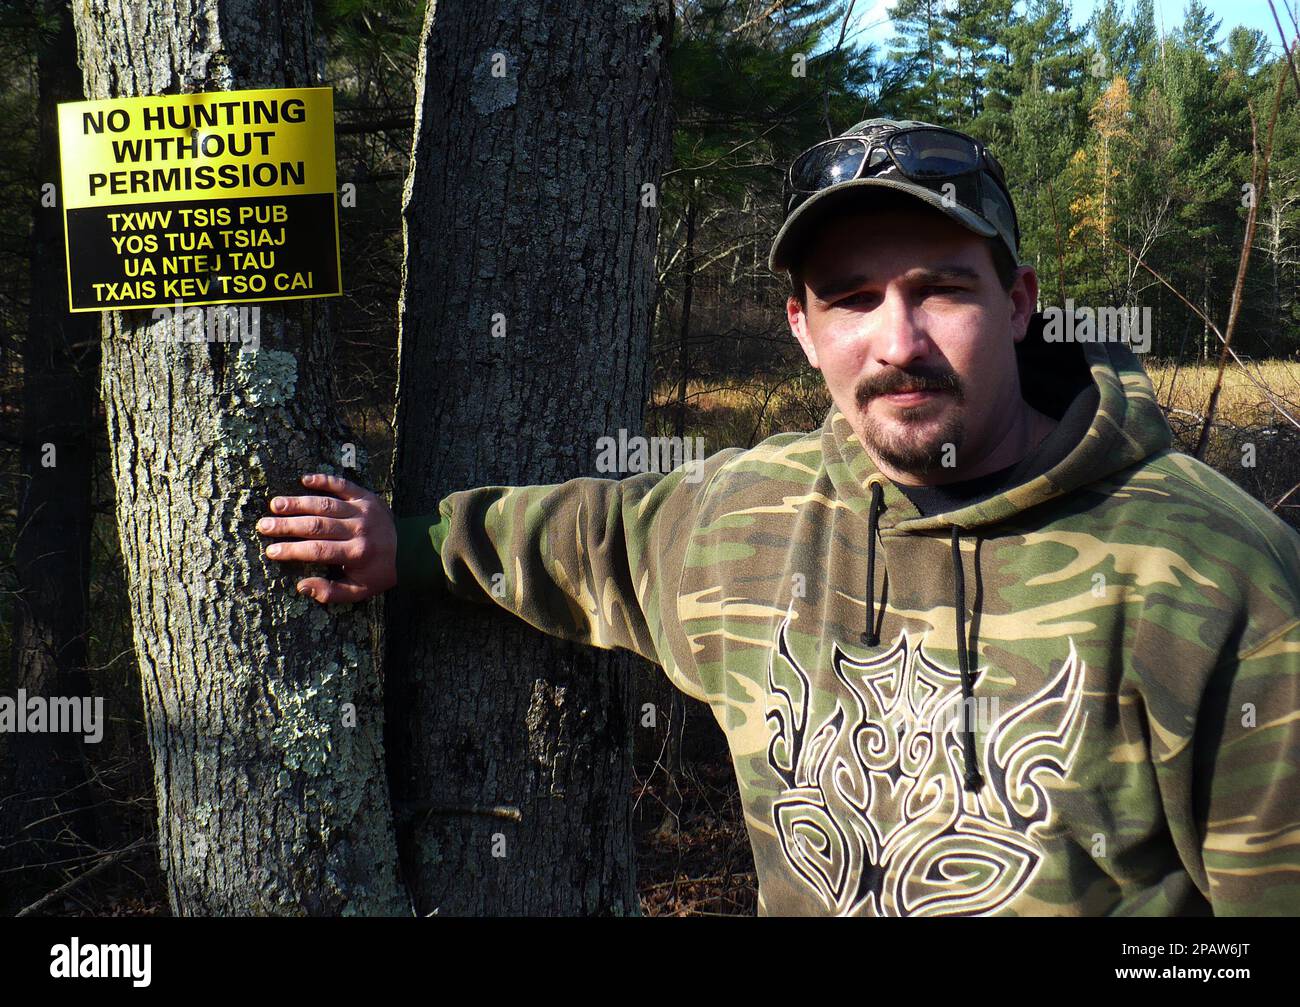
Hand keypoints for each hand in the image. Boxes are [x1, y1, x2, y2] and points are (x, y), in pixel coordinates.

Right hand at [257, 473, 396, 603]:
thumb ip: (330, 592)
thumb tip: (301, 586)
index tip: (271, 551)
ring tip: (275, 504)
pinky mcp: (367, 496)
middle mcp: (359, 530)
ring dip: (298, 503)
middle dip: (287, 526)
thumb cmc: (379, 572)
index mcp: (356, 554)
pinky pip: (343, 484)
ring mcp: (363, 511)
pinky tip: (304, 479)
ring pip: (325, 504)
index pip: (317, 551)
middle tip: (263, 525)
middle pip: (316, 526)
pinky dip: (324, 480)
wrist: (412, 550)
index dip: (292, 551)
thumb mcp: (359, 591)